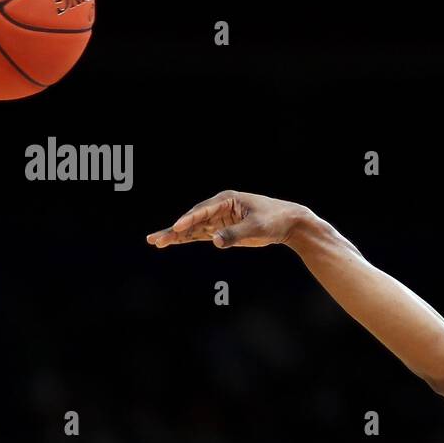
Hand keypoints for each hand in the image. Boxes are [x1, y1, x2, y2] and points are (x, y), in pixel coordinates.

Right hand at [146, 190, 307, 248]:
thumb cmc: (274, 220)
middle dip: (175, 230)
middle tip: (155, 239)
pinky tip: (171, 242)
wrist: (288, 223)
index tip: (177, 228)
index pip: (204, 210)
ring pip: (193, 228)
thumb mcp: (257, 228)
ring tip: (155, 242)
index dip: (189, 220)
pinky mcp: (222, 229)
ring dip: (176, 236)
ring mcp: (219, 218)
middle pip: (193, 219)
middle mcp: (219, 207)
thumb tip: (215, 242)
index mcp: (227, 200)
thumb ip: (235, 235)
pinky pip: (201, 234)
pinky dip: (187, 239)